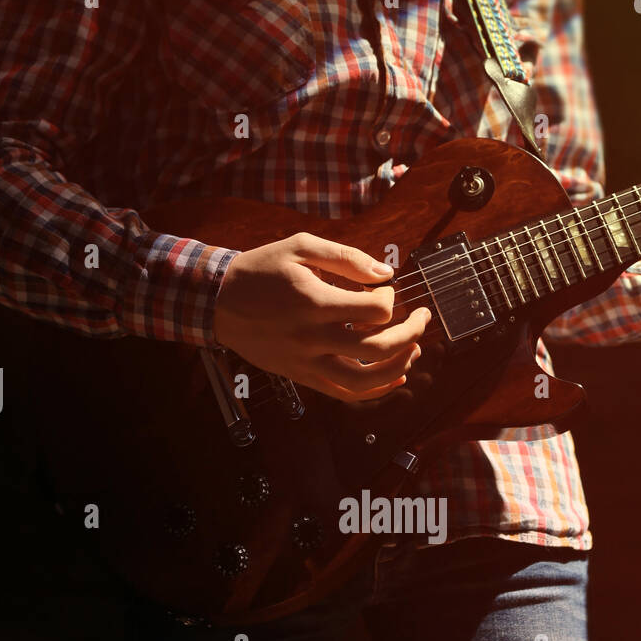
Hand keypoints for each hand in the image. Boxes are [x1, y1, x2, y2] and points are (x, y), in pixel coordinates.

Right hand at [211, 232, 430, 401]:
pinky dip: (376, 390)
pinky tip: (396, 376)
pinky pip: (346, 393)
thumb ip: (346, 257)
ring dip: (399, 365)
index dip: (390, 299)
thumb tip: (386, 274)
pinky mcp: (303, 377)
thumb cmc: (260, 270)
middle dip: (411, 333)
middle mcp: (312, 337)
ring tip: (414, 349)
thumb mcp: (299, 247)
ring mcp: (308, 362)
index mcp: (314, 302)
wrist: (218, 303)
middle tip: (422, 318)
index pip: (375, 311)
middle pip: (378, 348)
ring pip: (365, 379)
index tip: (383, 290)